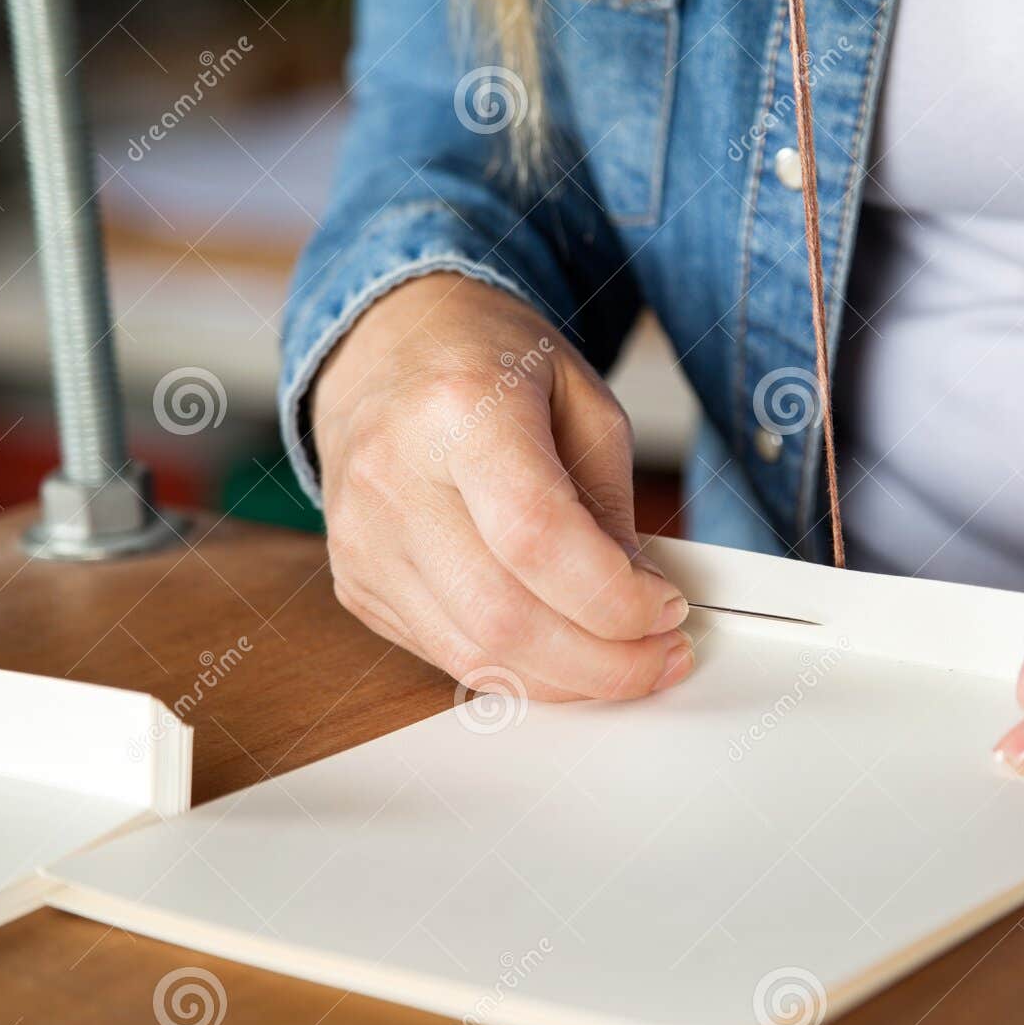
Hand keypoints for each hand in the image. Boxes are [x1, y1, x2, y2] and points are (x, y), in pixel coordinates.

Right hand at [312, 272, 692, 700]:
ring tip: (625, 657)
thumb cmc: (489, 363)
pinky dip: (521, 667)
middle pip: (505, 617)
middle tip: (662, 654)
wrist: (386, 346)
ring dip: (569, 678)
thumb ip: (611, 506)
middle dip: (604, 662)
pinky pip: (451, 656)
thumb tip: (635, 607)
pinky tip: (561, 645)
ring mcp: (364, 539)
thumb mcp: (584, 402)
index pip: (536, 536)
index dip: (613, 596)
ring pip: (477, 657)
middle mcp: (393, 477)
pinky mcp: (355, 583)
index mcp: (458, 409)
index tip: (668, 608)